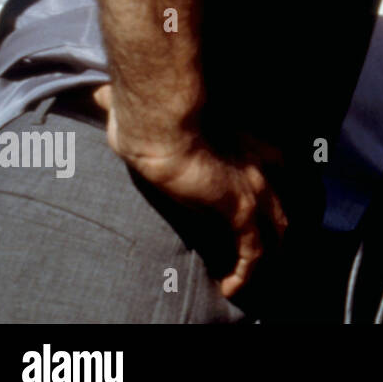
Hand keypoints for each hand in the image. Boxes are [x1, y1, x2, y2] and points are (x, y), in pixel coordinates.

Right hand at [94, 84, 286, 297]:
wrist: (159, 122)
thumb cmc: (150, 112)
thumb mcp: (149, 112)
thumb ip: (130, 107)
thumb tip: (99, 94)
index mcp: (246, 138)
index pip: (275, 165)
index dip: (269, 188)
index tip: (253, 208)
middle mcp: (260, 163)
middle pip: (284, 203)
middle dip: (276, 230)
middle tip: (257, 252)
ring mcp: (255, 186)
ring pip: (277, 230)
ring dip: (266, 256)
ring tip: (245, 276)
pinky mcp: (242, 209)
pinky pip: (254, 251)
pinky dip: (246, 272)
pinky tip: (230, 287)